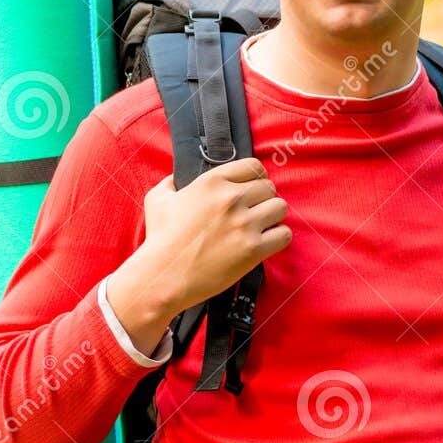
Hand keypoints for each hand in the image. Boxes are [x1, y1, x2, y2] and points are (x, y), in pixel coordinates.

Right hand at [109, 158, 289, 350]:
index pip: (253, 166)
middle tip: (253, 213)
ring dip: (273, 217)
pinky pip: (284, 234)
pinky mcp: (253, 249)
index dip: (255, 178)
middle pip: (269, 188)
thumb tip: (175, 180)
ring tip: (261, 227)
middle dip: (263, 199)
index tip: (250, 191)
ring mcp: (244, 224)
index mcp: (212, 182)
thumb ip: (171, 183)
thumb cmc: (160, 239)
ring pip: (280, 207)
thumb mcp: (158, 200)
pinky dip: (278, 238)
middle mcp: (231, 199)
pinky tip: (266, 242)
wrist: (164, 275)